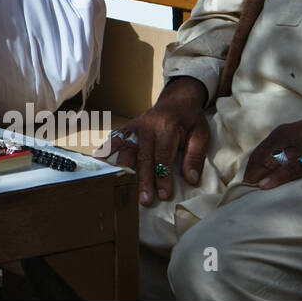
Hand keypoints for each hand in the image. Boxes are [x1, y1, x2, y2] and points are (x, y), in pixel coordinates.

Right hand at [94, 75, 208, 205]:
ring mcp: (134, 127)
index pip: (163, 156)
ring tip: (125, 189)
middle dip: (143, 180)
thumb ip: (195, 156)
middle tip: (144, 200)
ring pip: (127, 152)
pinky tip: (100, 161)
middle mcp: (147, 127)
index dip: (163, 177)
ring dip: (126, 171)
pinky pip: (115, 140)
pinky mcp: (127, 128)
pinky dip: (106, 150)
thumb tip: (191, 179)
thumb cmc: (190, 120)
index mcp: (167, 127)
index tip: (164, 195)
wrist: (177, 100)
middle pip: (143, 157)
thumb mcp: (201, 135)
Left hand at [242, 110, 301, 189]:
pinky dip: (275, 178)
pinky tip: (265, 186)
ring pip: (272, 162)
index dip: (250, 166)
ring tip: (251, 189)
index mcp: (282, 132)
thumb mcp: (300, 134)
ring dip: (259, 176)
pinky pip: (290, 169)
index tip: (246, 179)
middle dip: (252, 173)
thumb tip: (270, 162)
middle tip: (245, 188)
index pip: (259, 151)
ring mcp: (300, 146)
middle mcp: (287, 137)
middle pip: (262, 157)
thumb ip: (285, 145)